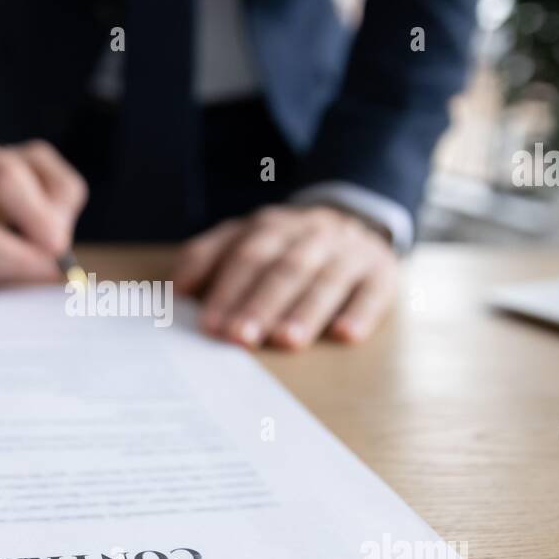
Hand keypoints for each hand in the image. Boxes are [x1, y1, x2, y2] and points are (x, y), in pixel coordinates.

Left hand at [173, 205, 397, 349]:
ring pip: (325, 279)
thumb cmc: (285, 245)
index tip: (208, 324)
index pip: (244, 254)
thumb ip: (207, 257)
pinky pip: (373, 291)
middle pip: (282, 268)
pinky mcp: (382, 271)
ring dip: (305, 311)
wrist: (355, 218)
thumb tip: (177, 289)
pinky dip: (360, 312)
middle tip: (239, 337)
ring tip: (286, 340)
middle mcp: (309, 234)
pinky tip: (344, 335)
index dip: (225, 288)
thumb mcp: (245, 239)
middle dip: (259, 304)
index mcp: (270, 226)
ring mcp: (348, 251)